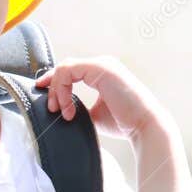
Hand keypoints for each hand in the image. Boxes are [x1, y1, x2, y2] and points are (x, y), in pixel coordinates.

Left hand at [34, 56, 168, 141]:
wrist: (144, 127)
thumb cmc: (124, 123)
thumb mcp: (94, 113)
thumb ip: (79, 107)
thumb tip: (60, 111)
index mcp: (102, 73)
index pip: (71, 70)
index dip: (54, 83)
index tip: (48, 101)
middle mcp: (103, 64)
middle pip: (65, 67)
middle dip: (52, 86)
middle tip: (51, 109)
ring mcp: (102, 64)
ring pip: (65, 68)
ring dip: (57, 91)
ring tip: (60, 112)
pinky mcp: (100, 68)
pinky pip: (69, 71)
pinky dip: (62, 90)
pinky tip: (68, 108)